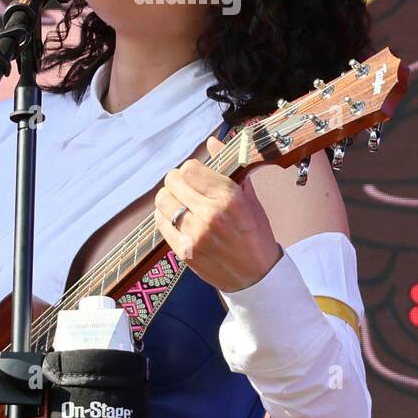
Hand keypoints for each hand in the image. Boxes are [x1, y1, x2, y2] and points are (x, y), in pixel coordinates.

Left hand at [154, 136, 282, 293]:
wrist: (256, 276)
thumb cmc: (256, 234)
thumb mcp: (249, 198)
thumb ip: (229, 168)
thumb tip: (212, 141)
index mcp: (229, 197)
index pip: (190, 168)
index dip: (191, 169)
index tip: (197, 176)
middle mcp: (210, 214)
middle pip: (173, 181)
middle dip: (178, 181)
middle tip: (186, 188)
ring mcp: (194, 234)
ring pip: (162, 201)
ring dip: (169, 197)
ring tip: (180, 202)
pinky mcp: (184, 252)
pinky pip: (160, 223)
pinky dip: (165, 216)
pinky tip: (176, 218)